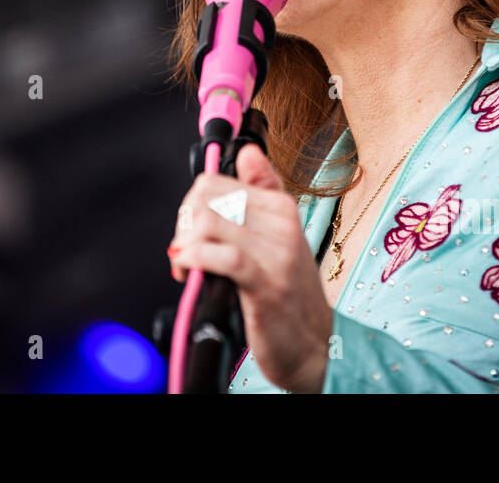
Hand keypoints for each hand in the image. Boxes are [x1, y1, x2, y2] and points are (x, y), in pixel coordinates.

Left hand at [167, 142, 332, 392]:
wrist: (316, 345)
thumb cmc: (289, 294)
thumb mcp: (279, 237)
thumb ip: (263, 193)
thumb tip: (248, 152)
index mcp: (281, 207)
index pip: (213, 183)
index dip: (189, 208)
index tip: (189, 234)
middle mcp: (282, 223)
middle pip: (206, 198)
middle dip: (183, 225)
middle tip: (184, 252)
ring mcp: (276, 253)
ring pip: (209, 222)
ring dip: (184, 245)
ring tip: (187, 266)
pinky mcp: (266, 284)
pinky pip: (221, 256)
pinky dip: (195, 260)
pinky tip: (189, 271)